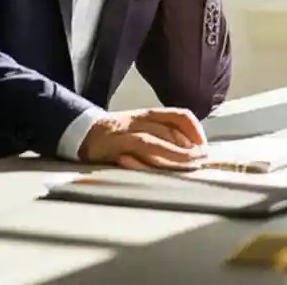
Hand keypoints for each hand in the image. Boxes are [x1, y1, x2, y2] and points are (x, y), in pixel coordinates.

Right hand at [78, 108, 209, 169]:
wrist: (83, 132)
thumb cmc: (119, 135)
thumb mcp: (144, 129)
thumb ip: (165, 136)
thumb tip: (193, 151)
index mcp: (149, 115)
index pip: (179, 116)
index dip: (195, 130)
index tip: (204, 147)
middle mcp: (139, 121)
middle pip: (169, 131)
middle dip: (187, 148)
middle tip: (200, 161)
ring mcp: (125, 134)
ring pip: (153, 141)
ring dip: (173, 154)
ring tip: (188, 165)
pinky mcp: (112, 147)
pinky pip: (132, 153)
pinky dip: (146, 162)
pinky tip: (159, 171)